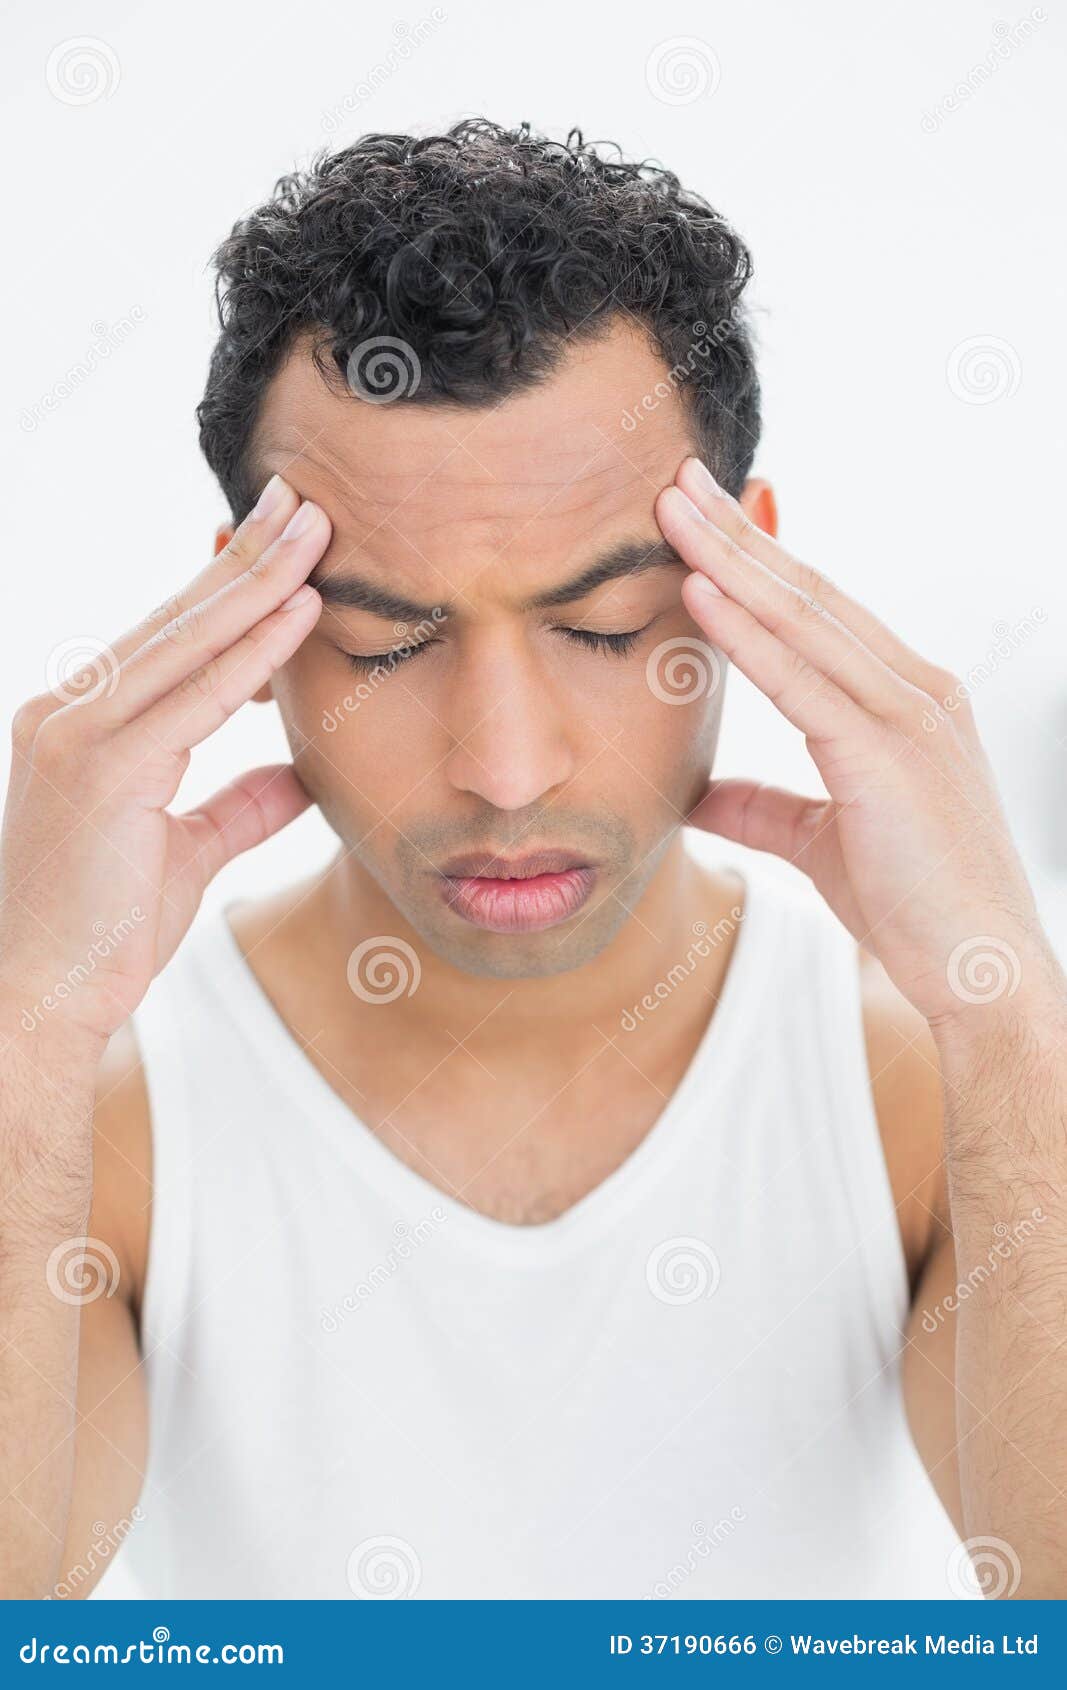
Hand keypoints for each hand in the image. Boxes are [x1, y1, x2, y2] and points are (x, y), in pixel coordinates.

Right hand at [0, 475, 328, 1054]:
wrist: (41, 997)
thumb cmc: (104, 930)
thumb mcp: (187, 852)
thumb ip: (240, 805)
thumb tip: (299, 774)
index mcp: (83, 721)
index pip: (171, 637)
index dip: (230, 585)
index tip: (284, 541)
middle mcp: (71, 709)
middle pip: (178, 617)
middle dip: (247, 555)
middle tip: (305, 496)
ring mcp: (78, 733)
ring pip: (189, 640)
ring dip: (261, 581)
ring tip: (318, 530)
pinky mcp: (100, 768)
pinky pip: (196, 696)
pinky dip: (254, 651)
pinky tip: (303, 609)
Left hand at [655, 457, 1061, 1031]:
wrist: (982, 975)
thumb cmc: (916, 907)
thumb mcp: (822, 843)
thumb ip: (765, 808)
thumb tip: (700, 794)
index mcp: (905, 700)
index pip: (818, 612)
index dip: (757, 561)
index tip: (700, 520)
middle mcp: (915, 689)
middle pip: (809, 592)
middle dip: (738, 532)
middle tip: (676, 478)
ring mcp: (908, 715)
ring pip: (802, 618)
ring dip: (731, 558)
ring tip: (671, 508)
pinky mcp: (888, 755)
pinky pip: (800, 678)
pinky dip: (746, 631)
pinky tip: (697, 591)